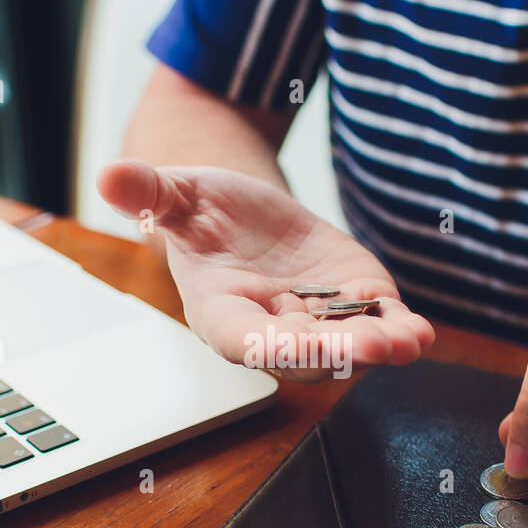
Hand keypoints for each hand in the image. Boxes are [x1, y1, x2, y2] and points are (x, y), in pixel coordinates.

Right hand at [97, 159, 433, 380]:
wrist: (246, 215)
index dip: (270, 345)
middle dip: (339, 350)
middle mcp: (272, 330)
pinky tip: (420, 331)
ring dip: (378, 346)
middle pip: (306, 353)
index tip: (295, 344)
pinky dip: (399, 330)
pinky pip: (377, 325)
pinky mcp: (352, 305)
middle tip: (371, 345)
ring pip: (348, 345)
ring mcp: (317, 322)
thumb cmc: (205, 212)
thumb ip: (149, 192)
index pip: (244, 340)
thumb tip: (107, 174)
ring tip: (408, 339)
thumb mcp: (178, 193)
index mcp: (223, 315)